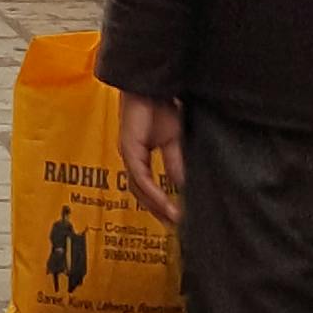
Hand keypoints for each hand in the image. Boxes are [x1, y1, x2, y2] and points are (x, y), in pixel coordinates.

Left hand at [116, 91, 184, 229]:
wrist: (152, 85)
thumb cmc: (160, 108)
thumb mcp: (175, 141)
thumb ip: (176, 164)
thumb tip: (183, 187)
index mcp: (140, 158)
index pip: (148, 188)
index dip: (160, 205)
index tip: (176, 219)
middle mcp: (131, 159)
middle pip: (141, 194)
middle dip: (158, 211)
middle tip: (175, 226)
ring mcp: (128, 155)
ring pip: (139, 189)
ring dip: (156, 206)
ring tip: (174, 218)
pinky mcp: (130, 148)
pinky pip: (140, 176)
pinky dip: (152, 192)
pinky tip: (165, 202)